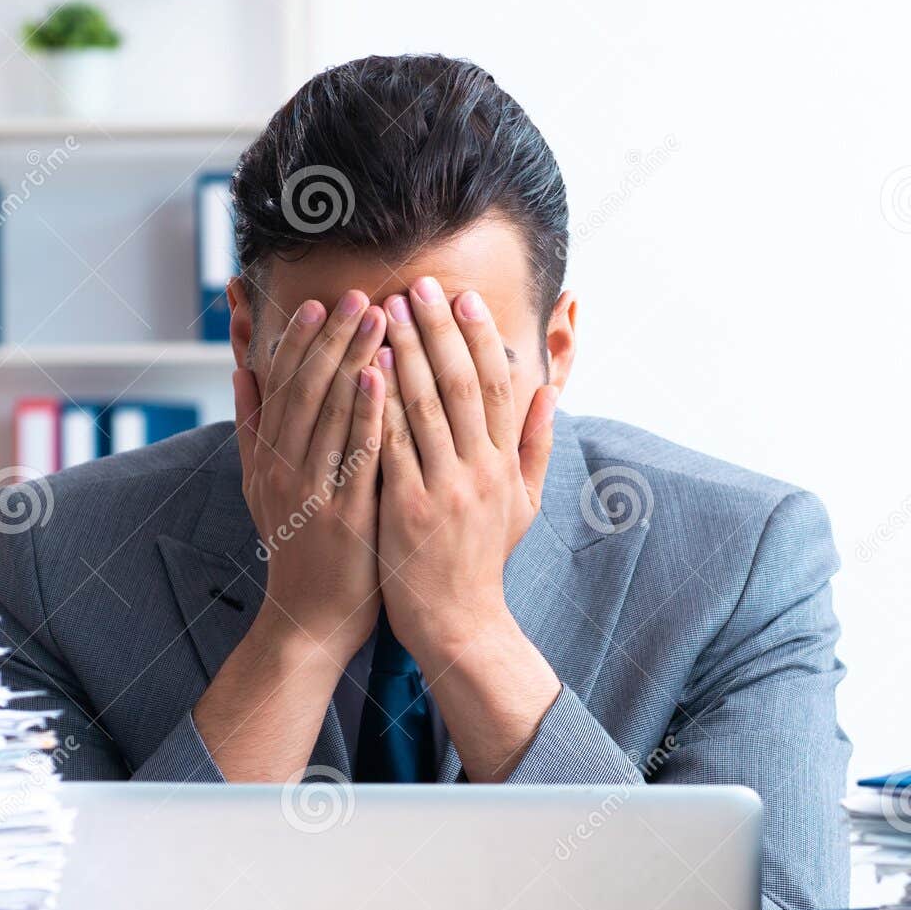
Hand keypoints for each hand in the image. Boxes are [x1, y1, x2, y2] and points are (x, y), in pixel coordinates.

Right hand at [234, 290, 386, 661]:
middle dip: (332, 339)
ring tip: (377, 317)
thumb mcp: (260, 491)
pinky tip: (380, 377)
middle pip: (306, 390)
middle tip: (358, 294)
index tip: (319, 303)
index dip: (300, 343)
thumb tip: (242, 371)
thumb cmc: (297, 554)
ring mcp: (313, 494)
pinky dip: (366, 413)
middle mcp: (285, 471)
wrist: (308, 623)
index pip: (283, 389)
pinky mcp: (344, 517)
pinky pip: (356, 456)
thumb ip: (252, 431)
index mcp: (268, 461)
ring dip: (353, 360)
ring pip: (330, 414)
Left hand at [374, 278, 557, 670]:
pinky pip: (391, 445)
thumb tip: (548, 393)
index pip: (500, 386)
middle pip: (462, 384)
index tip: (461, 298)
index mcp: (506, 466)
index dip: (480, 338)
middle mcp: (481, 471)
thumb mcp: (523, 506)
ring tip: (382, 311)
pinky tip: (362, 369)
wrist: (458, 623)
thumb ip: (535, 447)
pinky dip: (378, 404)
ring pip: (425, 406)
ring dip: (403, 353)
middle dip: (437, 331)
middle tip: (415, 286)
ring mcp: (445, 490)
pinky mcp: (407, 509)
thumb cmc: (483, 562)